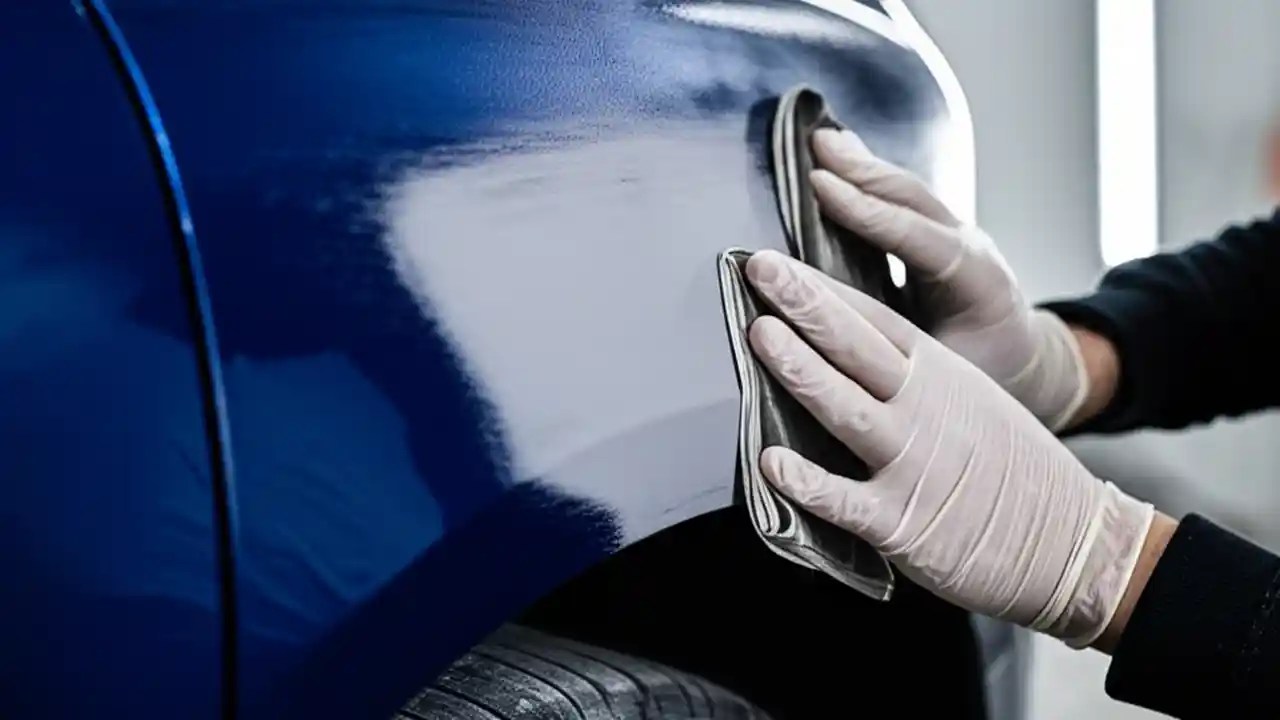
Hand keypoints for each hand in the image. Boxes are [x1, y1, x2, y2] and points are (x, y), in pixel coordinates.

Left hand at [744, 249, 1152, 646]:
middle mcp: (925, 409)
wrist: (1074, 543)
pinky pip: (845, 500)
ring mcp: (914, 464)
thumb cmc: (1010, 470)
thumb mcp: (970, 399)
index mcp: (941, 374)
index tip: (780, 261)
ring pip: (847, 408)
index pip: (874, 318)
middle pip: (857, 346)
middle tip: (761, 268)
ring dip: (801, 371)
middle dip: (806, 304)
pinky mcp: (902, 523)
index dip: (824, 289)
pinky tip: (771, 462)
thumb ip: (913, 374)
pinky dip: (809, 482)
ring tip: (761, 335)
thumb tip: (843, 346)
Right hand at [809, 128, 1087, 430]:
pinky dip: (870, 179)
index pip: (918, 238)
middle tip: (816, 148)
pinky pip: (903, 201)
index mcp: (978, 285)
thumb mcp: (952, 379)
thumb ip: (906, 360)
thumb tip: (842, 348)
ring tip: (823, 141)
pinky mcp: (941, 235)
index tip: (822, 188)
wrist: (1026, 362)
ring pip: (910, 193)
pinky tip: (841, 159)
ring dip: (865, 166)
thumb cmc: (988, 377)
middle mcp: (971, 249)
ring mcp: (959, 236)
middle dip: (864, 172)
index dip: (868, 213)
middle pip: (915, 200)